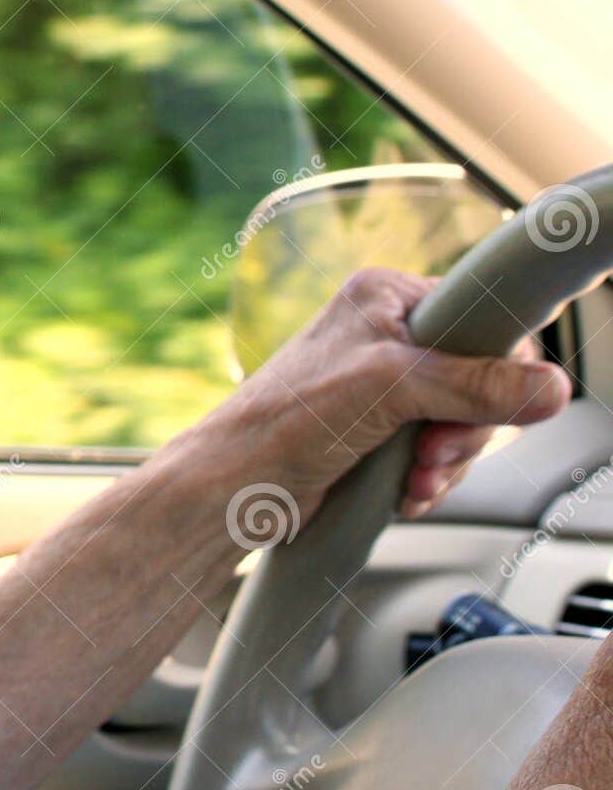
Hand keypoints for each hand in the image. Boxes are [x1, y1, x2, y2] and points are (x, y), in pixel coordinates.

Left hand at [212, 268, 570, 516]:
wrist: (236, 486)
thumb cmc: (286, 420)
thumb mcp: (391, 387)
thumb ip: (475, 384)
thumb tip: (553, 389)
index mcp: (386, 298)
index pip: (483, 316)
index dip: (499, 366)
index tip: (495, 404)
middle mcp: (387, 336)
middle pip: (482, 379)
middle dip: (467, 429)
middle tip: (435, 451)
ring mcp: (384, 388)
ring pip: (464, 424)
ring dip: (448, 462)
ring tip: (414, 478)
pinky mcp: (379, 434)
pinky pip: (439, 455)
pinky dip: (430, 480)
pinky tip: (405, 492)